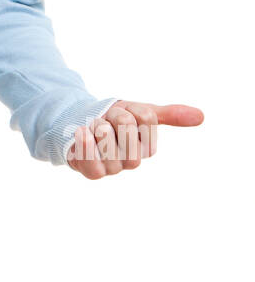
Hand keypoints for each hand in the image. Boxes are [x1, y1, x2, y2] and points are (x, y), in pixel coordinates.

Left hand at [65, 101, 203, 178]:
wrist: (79, 124)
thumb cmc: (114, 119)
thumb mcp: (139, 111)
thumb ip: (169, 115)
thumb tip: (202, 116)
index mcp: (147, 145)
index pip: (146, 119)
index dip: (132, 109)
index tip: (122, 109)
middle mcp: (132, 160)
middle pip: (129, 133)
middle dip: (115, 118)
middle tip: (106, 117)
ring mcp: (112, 168)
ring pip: (110, 149)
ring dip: (98, 128)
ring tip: (92, 125)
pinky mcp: (92, 172)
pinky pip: (92, 165)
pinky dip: (86, 145)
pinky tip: (81, 131)